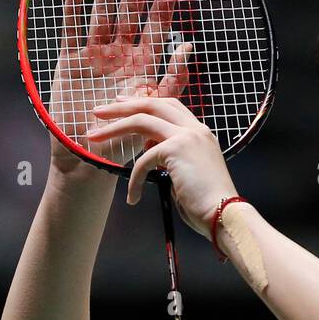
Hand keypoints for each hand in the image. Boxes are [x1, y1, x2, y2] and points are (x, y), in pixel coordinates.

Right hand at [46, 0, 192, 175]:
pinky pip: (71, 31)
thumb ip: (171, 80)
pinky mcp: (70, 63)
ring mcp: (95, 56)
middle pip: (130, 10)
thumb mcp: (155, 110)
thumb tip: (187, 47)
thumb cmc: (127, 141)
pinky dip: (74, 11)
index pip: (157, 24)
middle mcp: (120, 55)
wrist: (91, 161)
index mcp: (143, 65)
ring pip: (102, 14)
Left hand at [85, 95, 238, 237]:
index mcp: (200, 133)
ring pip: (142, 121)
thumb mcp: (188, 175)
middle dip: (122, 106)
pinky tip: (132, 197)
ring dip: (114, 128)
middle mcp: (195, 129)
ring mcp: (187, 136)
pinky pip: (144, 159)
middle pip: (152, 104)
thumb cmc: (207, 204)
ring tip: (94, 136)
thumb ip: (172, 160)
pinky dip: (134, 179)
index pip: (169, 106)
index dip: (144, 104)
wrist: (224, 215)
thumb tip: (152, 157)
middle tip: (98, 112)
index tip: (122, 106)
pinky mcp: (177, 149)